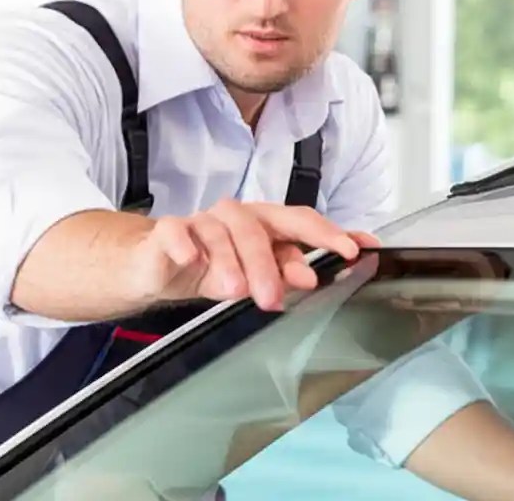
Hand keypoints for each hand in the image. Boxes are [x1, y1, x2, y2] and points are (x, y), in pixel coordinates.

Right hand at [129, 198, 379, 310]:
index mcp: (263, 223)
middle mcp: (235, 216)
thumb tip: (314, 278)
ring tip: (237, 291)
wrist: (159, 267)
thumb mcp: (253, 276)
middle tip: (275, 297)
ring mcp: (200, 221)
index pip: (299, 221)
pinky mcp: (167, 232)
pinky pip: (175, 231)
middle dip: (271, 263)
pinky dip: (183, 244)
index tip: (353, 250)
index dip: (327, 234)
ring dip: (230, 261)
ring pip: (220, 232)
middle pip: (258, 228)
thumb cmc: (214, 267)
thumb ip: (285, 274)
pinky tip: (190, 260)